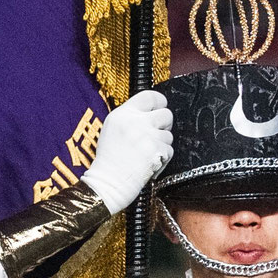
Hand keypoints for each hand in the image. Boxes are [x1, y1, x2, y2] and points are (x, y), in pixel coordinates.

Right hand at [82, 90, 173, 215]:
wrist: (108, 182)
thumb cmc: (110, 159)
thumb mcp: (112, 129)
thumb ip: (130, 117)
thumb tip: (152, 112)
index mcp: (123, 114)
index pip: (149, 96)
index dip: (159, 102)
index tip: (160, 108)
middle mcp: (135, 122)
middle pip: (166, 114)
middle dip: (165, 125)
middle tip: (157, 134)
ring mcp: (147, 136)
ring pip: (169, 135)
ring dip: (162, 145)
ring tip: (147, 154)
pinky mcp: (156, 151)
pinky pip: (169, 150)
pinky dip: (162, 158)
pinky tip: (149, 163)